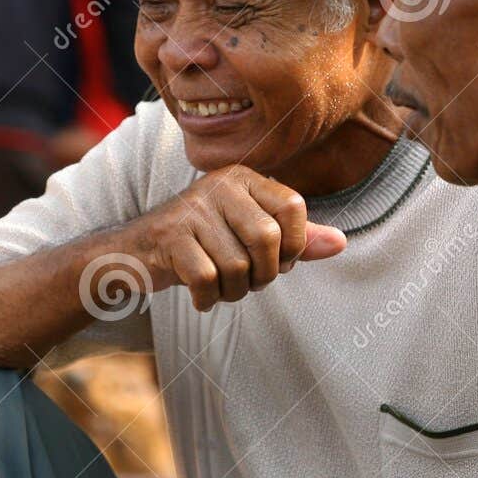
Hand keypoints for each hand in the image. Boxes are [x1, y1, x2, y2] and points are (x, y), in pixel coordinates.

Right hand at [118, 165, 345, 310]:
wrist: (136, 253)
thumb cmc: (204, 244)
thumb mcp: (251, 236)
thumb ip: (296, 240)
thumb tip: (341, 243)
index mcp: (244, 178)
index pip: (293, 206)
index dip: (294, 244)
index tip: (278, 260)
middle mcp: (219, 184)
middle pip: (267, 239)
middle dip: (264, 274)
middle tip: (249, 280)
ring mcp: (191, 209)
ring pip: (237, 265)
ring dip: (234, 291)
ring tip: (222, 287)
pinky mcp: (169, 236)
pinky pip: (208, 279)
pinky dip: (208, 299)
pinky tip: (201, 297)